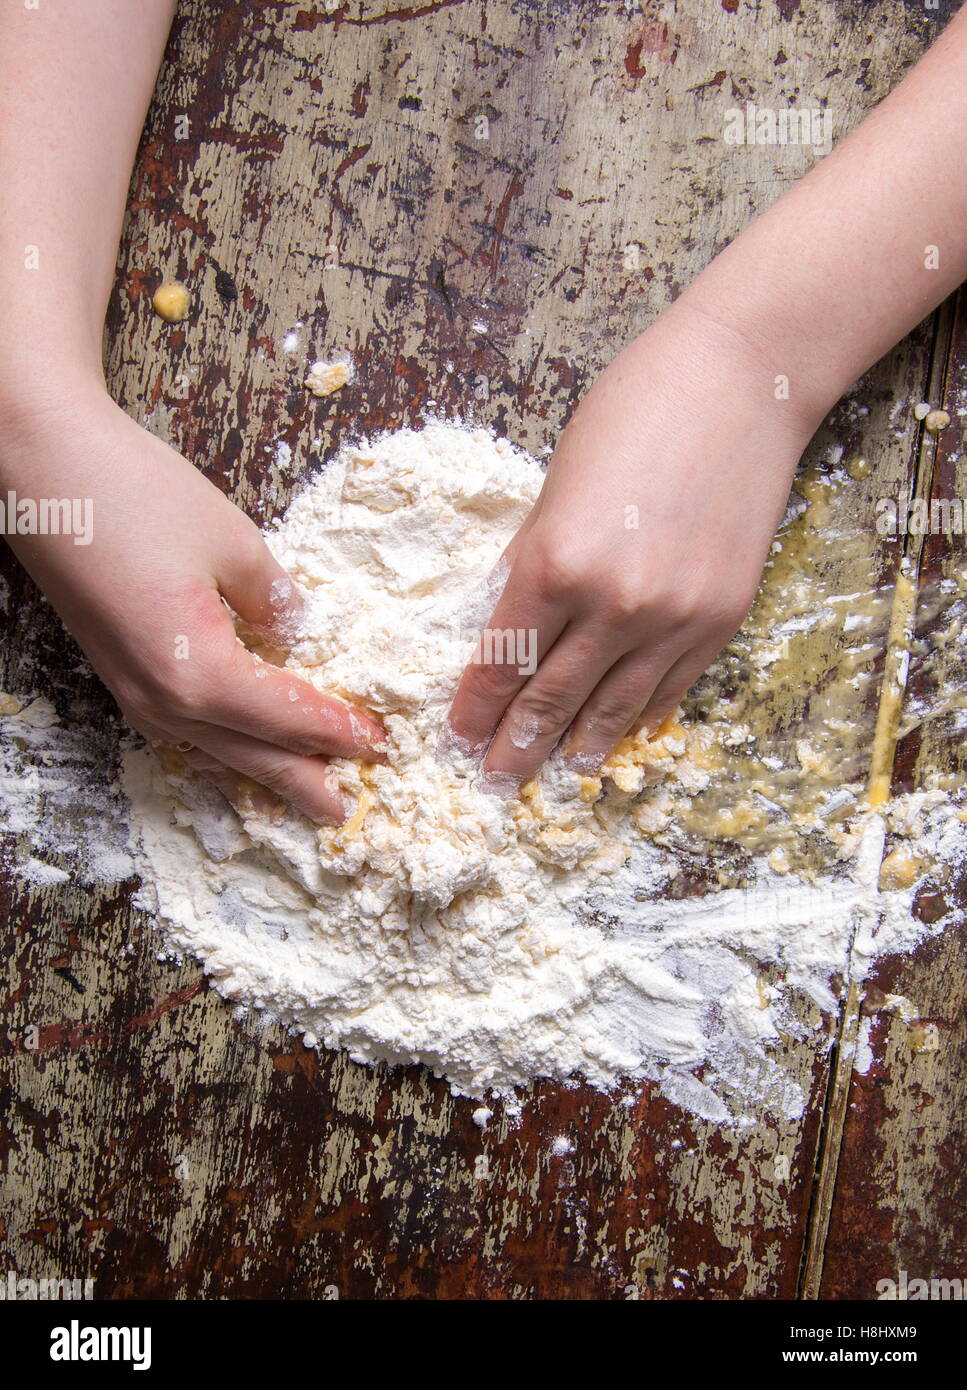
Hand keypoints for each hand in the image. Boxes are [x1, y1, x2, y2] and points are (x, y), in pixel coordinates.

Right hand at [0, 382, 383, 820]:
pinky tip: (237, 749)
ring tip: (301, 793)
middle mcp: (162, 700)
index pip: (286, 718)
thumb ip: (276, 601)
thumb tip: (296, 632)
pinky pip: (182, 731)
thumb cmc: (132, 494)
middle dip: (303, 780)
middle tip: (345, 809)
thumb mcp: (234, 543)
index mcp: (199, 673)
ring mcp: (133, 692)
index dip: (336, 729)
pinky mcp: (119, 673)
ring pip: (213, 750)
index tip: (378, 741)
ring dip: (262, 773)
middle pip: (250, 754)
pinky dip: (221, 747)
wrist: (39, 468)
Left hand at [447, 306, 817, 790]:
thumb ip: (534, 561)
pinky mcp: (720, 618)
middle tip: (497, 777)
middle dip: (517, 743)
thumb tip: (511, 621)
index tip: (460, 735)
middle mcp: (612, 604)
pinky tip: (618, 735)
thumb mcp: (555, 487)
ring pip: (614, 707)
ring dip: (577, 745)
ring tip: (555, 773)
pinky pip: (669, 687)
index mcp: (554, 564)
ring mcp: (673, 618)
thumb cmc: (634, 412)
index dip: (477, 706)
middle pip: (551, 697)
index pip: (501, 660)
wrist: (741, 384)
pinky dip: (638, 717)